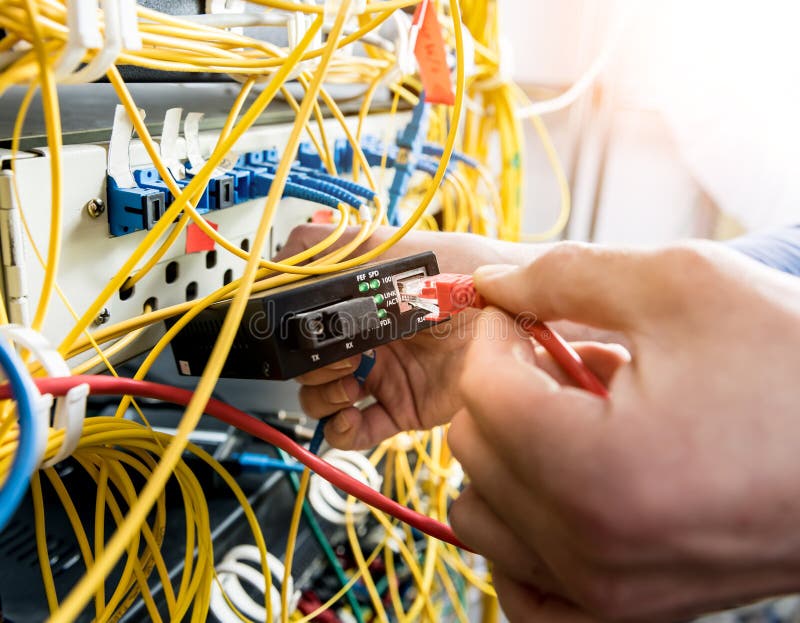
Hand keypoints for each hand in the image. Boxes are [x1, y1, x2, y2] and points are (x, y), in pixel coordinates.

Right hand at [280, 225, 540, 448]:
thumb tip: (293, 247)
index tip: (305, 331)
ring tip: (348, 388)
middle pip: (310, 360)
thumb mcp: (407, 251)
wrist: (520, 322)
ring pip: (323, 397)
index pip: (308, 319)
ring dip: (321, 396)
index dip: (298, 329)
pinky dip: (341, 431)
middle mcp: (368, 338)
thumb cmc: (473, 275)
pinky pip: (356, 430)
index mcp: (362, 301)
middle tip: (337, 359)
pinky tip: (351, 417)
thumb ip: (352, 248)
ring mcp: (383, 375)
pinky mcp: (401, 408)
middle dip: (310, 364)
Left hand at [448, 242, 799, 621]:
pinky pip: (522, 584)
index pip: (481, 390)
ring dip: (509, 450)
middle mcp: (592, 549)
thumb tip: (491, 286)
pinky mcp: (626, 611)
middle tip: (560, 357)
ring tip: (574, 412)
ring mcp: (606, 592)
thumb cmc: (797, 367)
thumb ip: (562, 276)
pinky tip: (557, 483)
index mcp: (599, 470)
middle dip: (505, 387)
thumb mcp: (681, 285)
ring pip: (483, 512)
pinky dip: (520, 529)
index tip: (530, 316)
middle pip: (475, 448)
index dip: (498, 336)